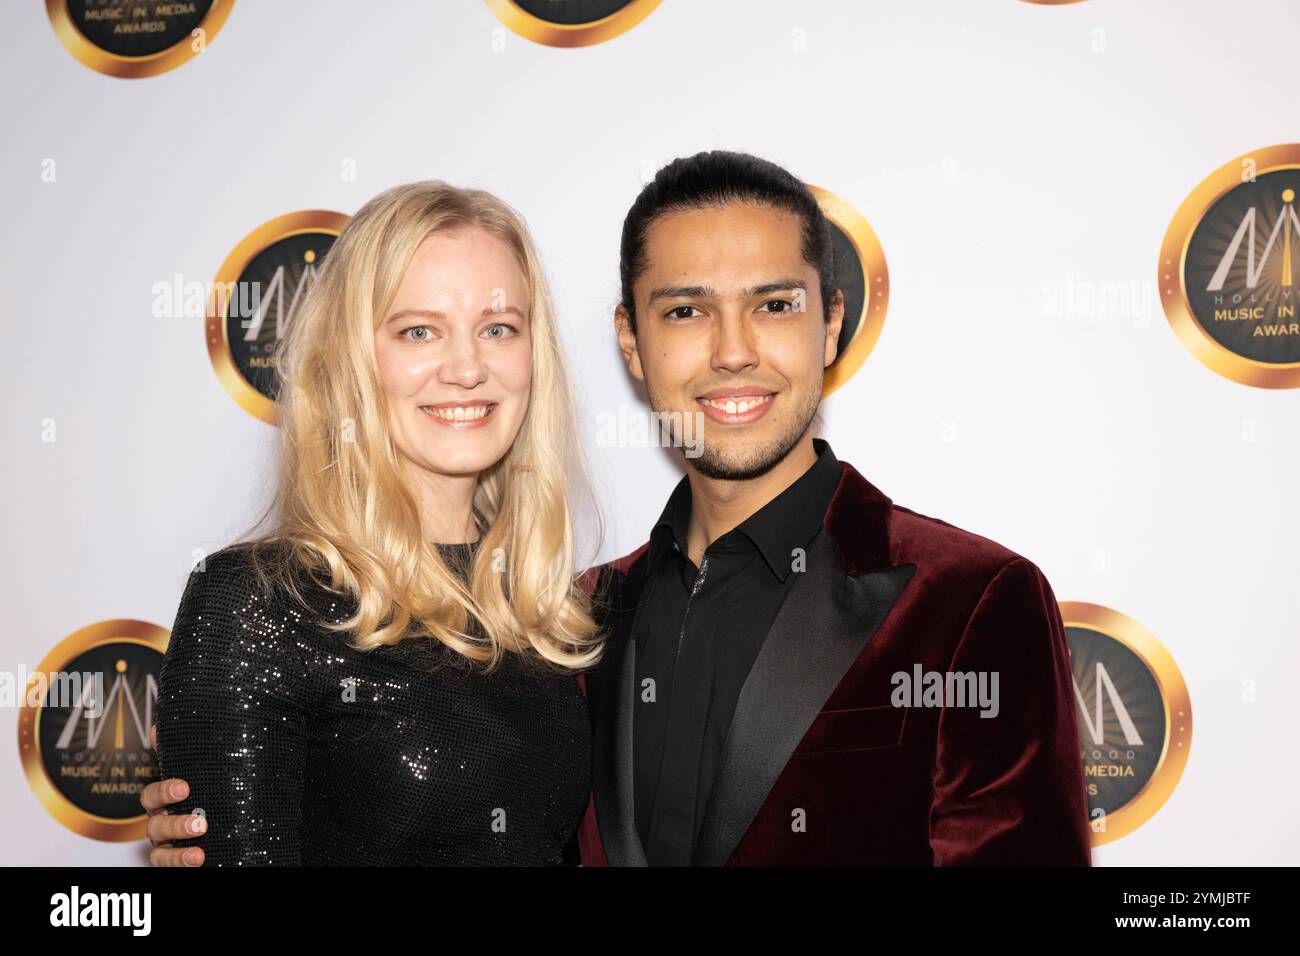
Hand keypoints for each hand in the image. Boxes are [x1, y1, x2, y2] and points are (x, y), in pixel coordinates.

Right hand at [141, 723, 206, 865]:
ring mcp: (167, 845)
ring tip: (200, 849)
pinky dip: (180, 863)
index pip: (153, 796)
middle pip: (155, 824)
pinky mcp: (174, 862)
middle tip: (200, 823)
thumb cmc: (210, 795)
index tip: (185, 788)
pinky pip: (168, 865)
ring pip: (159, 849)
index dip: (164, 791)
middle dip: (175, 824)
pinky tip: (198, 859)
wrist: (228, 827)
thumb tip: (158, 727)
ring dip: (178, 850)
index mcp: (166, 801)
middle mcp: (162, 823)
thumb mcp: (202, 773)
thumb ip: (183, 754)